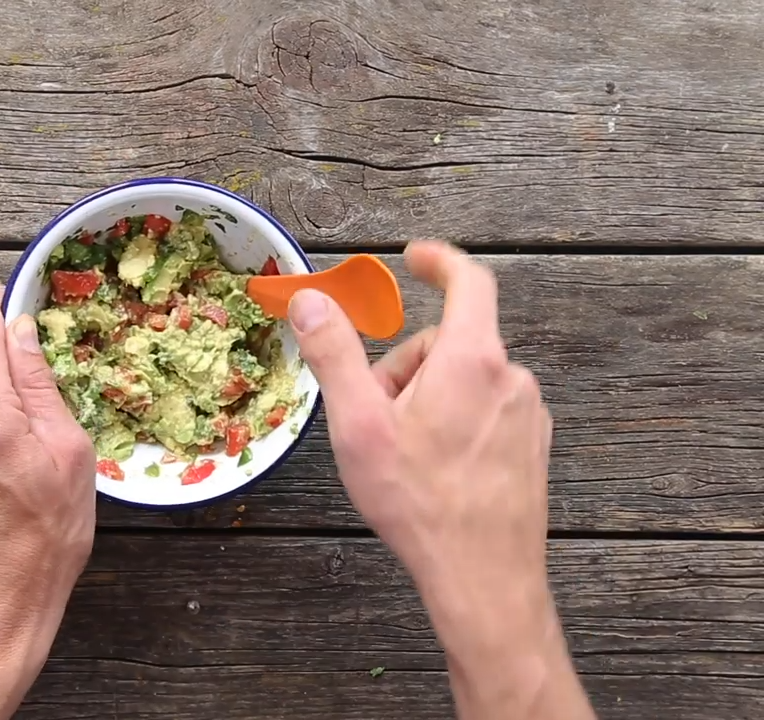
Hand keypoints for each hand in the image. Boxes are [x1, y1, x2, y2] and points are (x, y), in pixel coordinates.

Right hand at [289, 242, 593, 718]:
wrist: (483, 577)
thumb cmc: (419, 501)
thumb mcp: (359, 423)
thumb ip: (334, 354)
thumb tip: (309, 301)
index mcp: (473, 359)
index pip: (469, 282)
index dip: (439, 262)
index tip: (415, 257)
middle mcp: (511, 378)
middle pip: (451, 343)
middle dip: (406, 366)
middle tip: (372, 416)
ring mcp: (528, 416)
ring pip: (466, 382)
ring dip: (428, 399)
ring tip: (401, 453)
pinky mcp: (531, 449)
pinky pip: (485, 413)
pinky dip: (453, 424)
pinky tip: (432, 472)